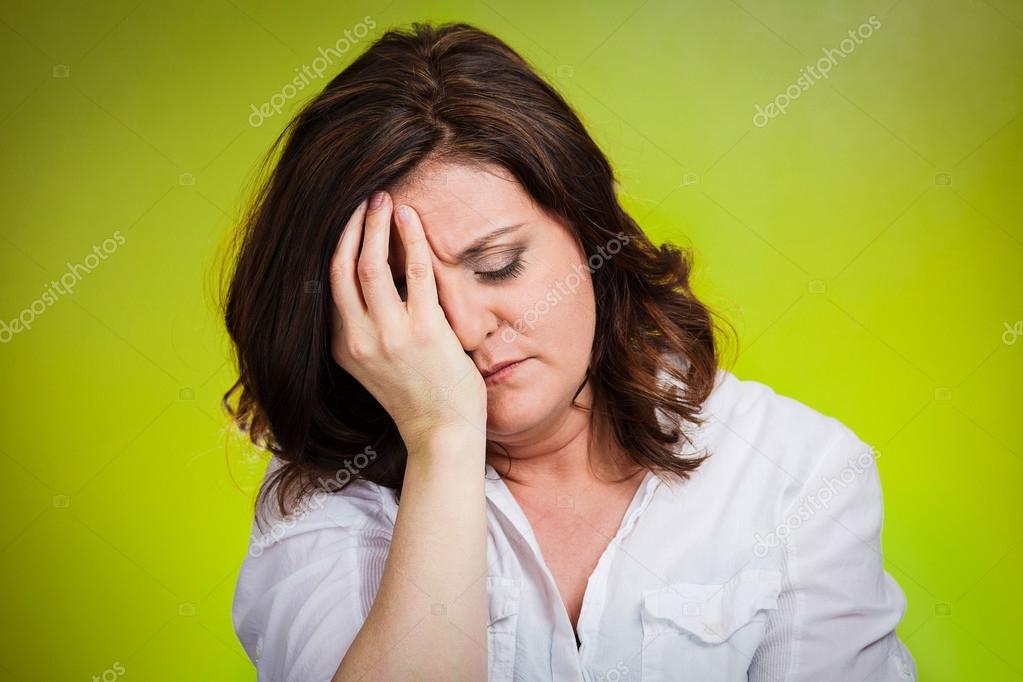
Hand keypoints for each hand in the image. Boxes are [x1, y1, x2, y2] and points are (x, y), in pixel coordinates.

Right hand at [329, 191, 486, 445]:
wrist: (442, 433)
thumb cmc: (416, 397)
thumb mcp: (372, 365)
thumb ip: (363, 330)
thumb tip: (368, 284)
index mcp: (341, 346)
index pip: (329, 283)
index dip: (338, 245)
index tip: (350, 220)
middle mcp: (358, 339)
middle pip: (342, 267)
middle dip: (353, 226)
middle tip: (367, 198)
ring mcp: (390, 335)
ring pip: (372, 265)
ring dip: (376, 225)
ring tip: (384, 200)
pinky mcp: (425, 331)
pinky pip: (416, 272)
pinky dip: (411, 240)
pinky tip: (411, 219)